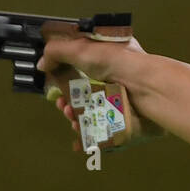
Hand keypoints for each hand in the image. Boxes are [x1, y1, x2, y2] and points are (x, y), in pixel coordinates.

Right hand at [38, 34, 164, 149]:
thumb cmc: (118, 62)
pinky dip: (89, 138)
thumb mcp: (81, 47)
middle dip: (68, 101)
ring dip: (76, 118)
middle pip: (84, 93)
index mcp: (110, 57)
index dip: (65, 75)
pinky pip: (104, 132)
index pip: (83, 66)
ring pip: (92, 114)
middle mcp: (117, 78)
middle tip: (62, 106)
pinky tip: (79, 142)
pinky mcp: (125, 121)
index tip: (54, 83)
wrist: (147, 87)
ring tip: (72, 119)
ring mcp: (122, 101)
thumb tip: (42, 64)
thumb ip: (57, 52)